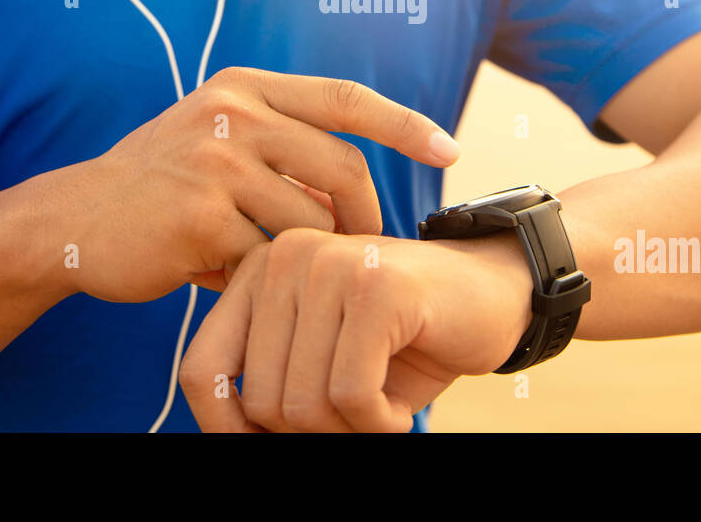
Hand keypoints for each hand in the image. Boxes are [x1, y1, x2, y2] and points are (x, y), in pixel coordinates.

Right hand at [49, 67, 460, 302]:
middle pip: (342, 168)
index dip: (405, 124)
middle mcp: (233, 114)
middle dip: (367, 215)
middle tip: (366, 247)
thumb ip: (280, 144)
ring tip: (299, 272)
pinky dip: (267, 276)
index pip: (346, 97)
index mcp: (245, 88)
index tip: (450, 150)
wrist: (74, 219)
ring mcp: (216, 164)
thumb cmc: (160, 184)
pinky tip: (240, 280)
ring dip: (315, 255)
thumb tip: (355, 187)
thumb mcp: (217, 137)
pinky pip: (267, 258)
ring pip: (309, 221)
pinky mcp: (201, 218)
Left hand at [178, 228, 533, 431]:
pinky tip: (401, 410)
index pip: (202, 369)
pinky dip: (379, 423)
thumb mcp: (322, 363)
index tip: (268, 443)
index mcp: (260, 270)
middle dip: (313, 434)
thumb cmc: (407, 337)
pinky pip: (351, 395)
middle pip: (261, 401)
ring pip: (304, 404)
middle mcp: (286, 256)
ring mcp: (331, 265)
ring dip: (350, 431)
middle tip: (358, 418)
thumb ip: (269, 389)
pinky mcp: (376, 288)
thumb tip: (230, 437)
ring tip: (381, 409)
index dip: (226, 429)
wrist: (498, 292)